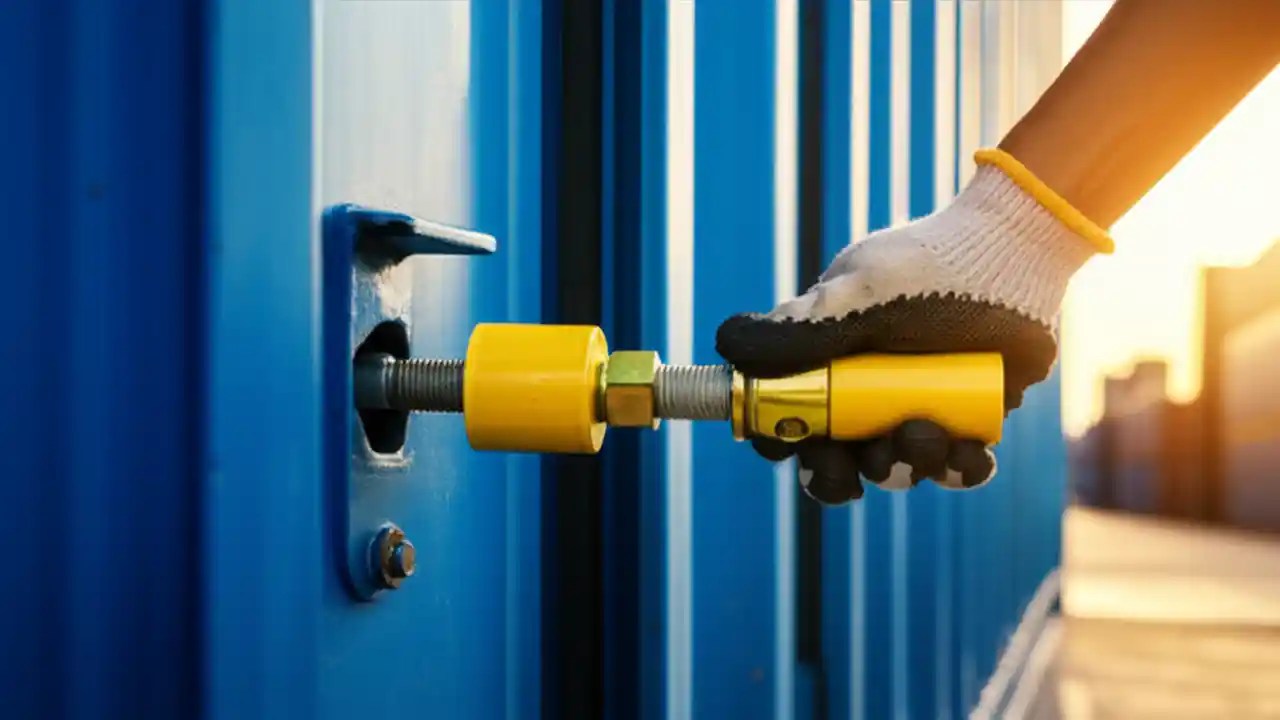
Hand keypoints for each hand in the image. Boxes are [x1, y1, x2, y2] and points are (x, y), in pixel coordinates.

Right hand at [716, 161, 1099, 503]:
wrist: (1011, 251)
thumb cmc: (926, 265)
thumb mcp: (859, 292)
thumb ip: (799, 326)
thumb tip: (727, 344)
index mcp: (827, 366)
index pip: (787, 420)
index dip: (783, 441)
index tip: (796, 442)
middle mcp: (866, 398)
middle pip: (837, 463)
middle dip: (842, 475)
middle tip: (859, 461)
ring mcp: (917, 412)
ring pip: (898, 470)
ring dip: (906, 465)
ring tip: (925, 431)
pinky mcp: (969, 422)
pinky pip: (960, 467)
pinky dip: (963, 468)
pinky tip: (971, 451)